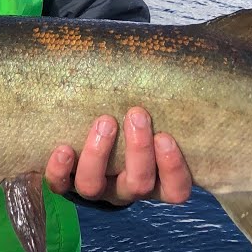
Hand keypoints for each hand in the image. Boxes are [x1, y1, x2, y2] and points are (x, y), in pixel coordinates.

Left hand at [45, 107, 191, 205]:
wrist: (91, 129)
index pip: (176, 190)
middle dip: (138, 149)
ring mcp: (96, 188)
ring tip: (104, 121)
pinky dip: (60, 171)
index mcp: (155, 179)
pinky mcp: (66, 183)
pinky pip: (59, 186)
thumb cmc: (132, 115)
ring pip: (95, 187)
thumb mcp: (154, 113)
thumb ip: (164, 103)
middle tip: (136, 114)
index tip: (164, 136)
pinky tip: (63, 149)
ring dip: (99, 154)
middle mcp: (126, 188)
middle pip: (138, 184)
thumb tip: (191, 62)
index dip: (173, 168)